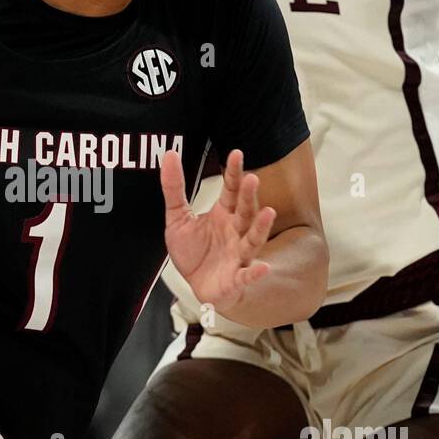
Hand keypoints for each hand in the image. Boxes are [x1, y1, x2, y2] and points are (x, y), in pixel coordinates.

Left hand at [160, 148, 274, 313]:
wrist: (197, 285)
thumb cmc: (194, 252)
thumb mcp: (177, 218)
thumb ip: (174, 188)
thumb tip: (170, 156)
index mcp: (223, 214)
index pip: (231, 190)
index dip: (234, 173)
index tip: (236, 153)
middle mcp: (235, 231)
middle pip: (245, 210)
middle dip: (248, 195)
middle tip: (251, 178)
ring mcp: (238, 254)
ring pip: (253, 239)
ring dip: (261, 227)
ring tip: (268, 212)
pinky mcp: (236, 278)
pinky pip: (247, 275)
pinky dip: (255, 272)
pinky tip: (263, 268)